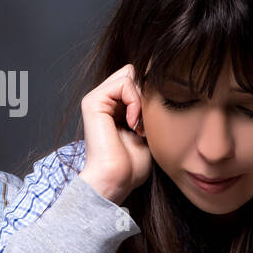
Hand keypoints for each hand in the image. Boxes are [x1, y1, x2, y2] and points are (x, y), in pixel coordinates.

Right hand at [77, 64, 151, 203]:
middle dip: (146, 92)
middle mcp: (102, 100)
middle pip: (133, 72)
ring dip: (141, 99)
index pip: (137, 80)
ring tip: (139, 125)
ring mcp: (96, 99)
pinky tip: (133, 123)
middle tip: (145, 122)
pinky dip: (135, 101)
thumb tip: (160, 86)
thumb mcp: (147, 130)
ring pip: (130, 74)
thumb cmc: (131, 165)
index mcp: (112, 106)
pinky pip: (124, 83)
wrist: (116, 179)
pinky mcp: (93, 101)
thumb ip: (148, 108)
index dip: (149, 96)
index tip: (150, 124)